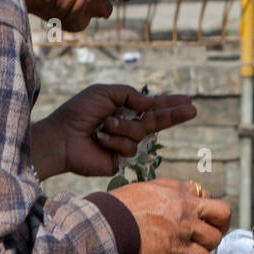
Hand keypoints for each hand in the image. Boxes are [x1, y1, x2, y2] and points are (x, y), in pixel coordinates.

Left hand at [31, 85, 195, 178]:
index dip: (170, 104)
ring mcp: (124, 144)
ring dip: (123, 127)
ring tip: (104, 125)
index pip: (152, 107)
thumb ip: (129, 94)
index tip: (187, 101)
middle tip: (192, 110)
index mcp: (123, 110)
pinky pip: (130, 148)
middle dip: (174, 115)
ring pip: (140, 133)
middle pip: (157, 122)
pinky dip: (115, 141)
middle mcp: (127, 127)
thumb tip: (150, 105)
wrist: (61, 137)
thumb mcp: (104, 93)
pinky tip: (100, 140)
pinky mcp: (120, 160)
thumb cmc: (78, 113)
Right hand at [107, 179, 231, 253]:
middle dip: (222, 223)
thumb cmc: (118, 207)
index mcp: (176, 189)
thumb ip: (160, 194)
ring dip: (210, 246)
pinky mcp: (178, 248)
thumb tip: (163, 201)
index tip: (199, 215)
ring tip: (202, 250)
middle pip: (222, 212)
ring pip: (214, 238)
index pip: (202, 193)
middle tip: (215, 230)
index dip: (203, 206)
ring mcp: (184, 228)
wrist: (109, 223)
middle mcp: (185, 206)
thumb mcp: (144, 189)